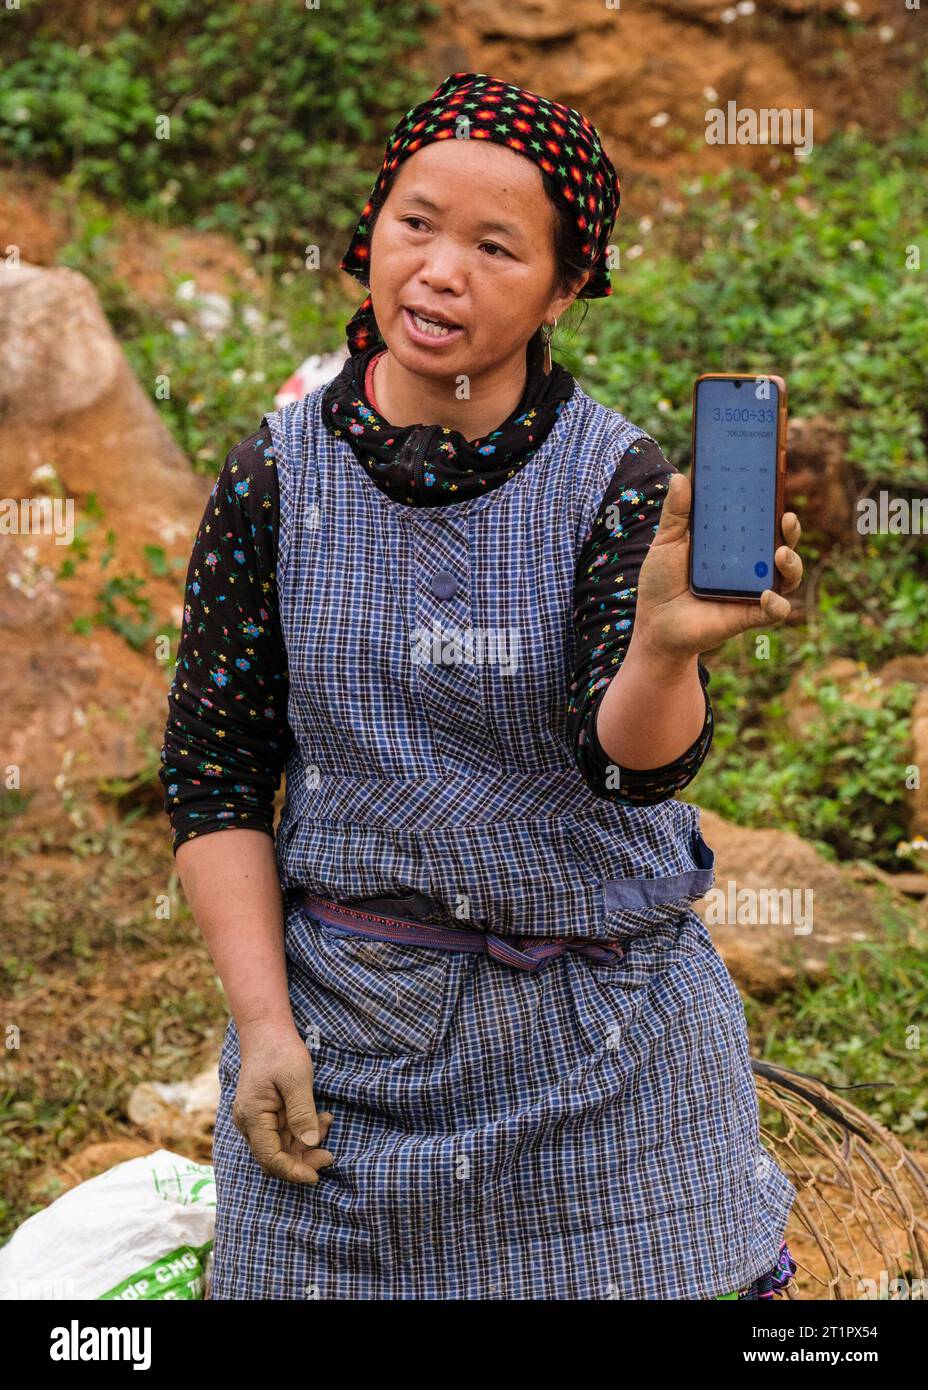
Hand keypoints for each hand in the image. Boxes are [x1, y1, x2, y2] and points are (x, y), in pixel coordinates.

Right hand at [232, 1022, 334, 1183]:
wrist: (266, 1031)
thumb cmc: (281, 1051)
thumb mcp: (297, 1079)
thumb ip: (302, 1113)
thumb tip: (310, 1144)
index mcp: (253, 1116)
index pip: (270, 1158)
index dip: (292, 1171)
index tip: (315, 1176)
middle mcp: (250, 1123)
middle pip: (275, 1157)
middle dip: (303, 1160)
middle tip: (329, 1155)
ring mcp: (256, 1120)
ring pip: (282, 1146)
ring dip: (307, 1143)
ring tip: (328, 1122)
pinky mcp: (265, 1115)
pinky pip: (284, 1133)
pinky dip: (303, 1131)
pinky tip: (321, 1118)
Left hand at [633, 471, 802, 660]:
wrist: (654, 623)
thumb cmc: (662, 580)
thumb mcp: (666, 542)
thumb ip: (676, 513)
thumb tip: (680, 477)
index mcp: (734, 542)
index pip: (761, 519)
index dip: (772, 502)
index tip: (775, 483)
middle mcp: (750, 564)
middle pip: (782, 542)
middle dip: (790, 529)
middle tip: (786, 517)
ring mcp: (752, 589)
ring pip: (787, 575)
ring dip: (792, 563)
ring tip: (780, 553)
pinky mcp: (748, 615)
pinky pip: (775, 611)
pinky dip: (776, 603)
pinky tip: (766, 595)